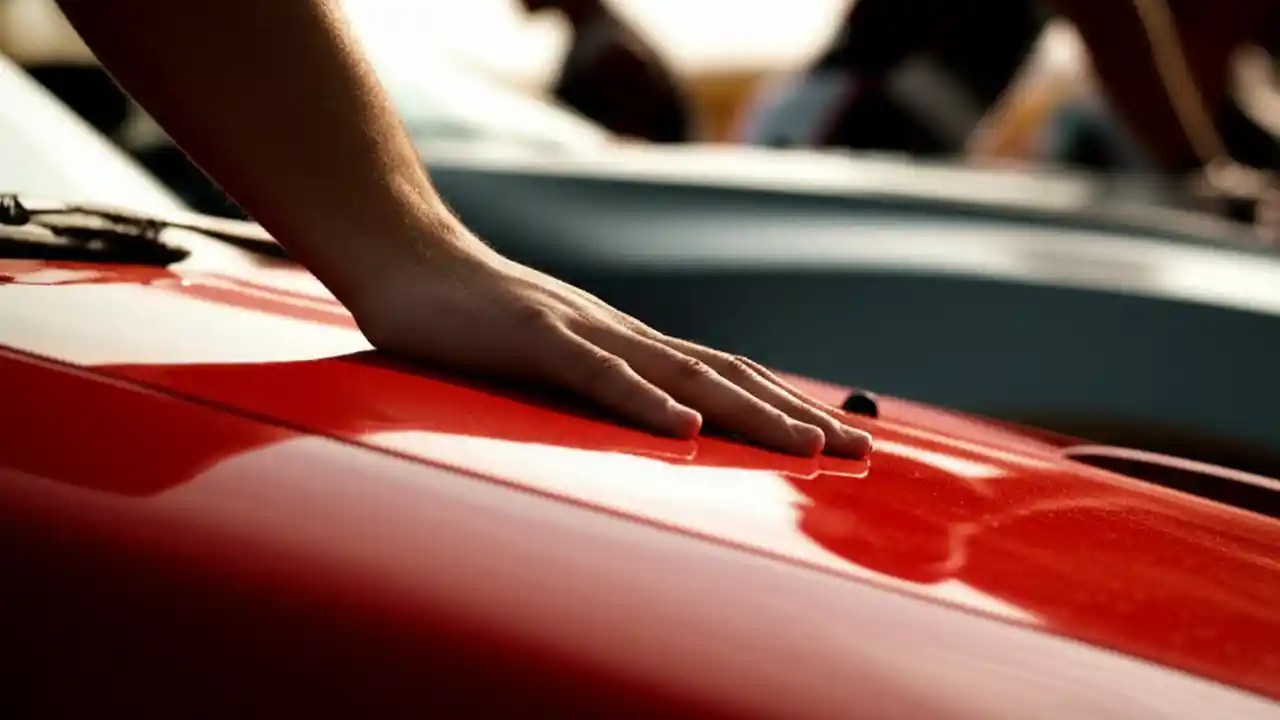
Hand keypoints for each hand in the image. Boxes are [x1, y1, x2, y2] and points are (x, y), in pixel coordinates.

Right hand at [349, 236, 872, 457]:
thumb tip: (651, 426)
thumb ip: (599, 389)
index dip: (786, 408)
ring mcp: (582, 332)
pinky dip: (644, 403)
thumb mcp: (554, 361)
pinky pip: (597, 375)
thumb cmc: (478, 321)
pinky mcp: (533, 338)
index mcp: (630, 345)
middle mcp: (623, 335)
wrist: (409, 260)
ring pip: (682, 375)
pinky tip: (686, 430)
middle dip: (796, 416)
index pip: (727, 378)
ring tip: (807, 447)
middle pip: (728, 377)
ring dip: (749, 412)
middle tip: (861, 451)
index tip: (840, 443)